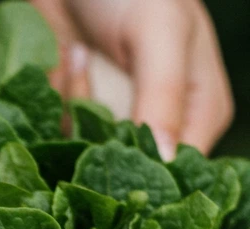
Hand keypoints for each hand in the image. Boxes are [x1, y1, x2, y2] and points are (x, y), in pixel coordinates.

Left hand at [32, 0, 233, 159]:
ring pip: (83, 155)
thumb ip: (164, 94)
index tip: (118, 149)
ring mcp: (107, 127)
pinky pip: (53, 138)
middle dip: (101, 136)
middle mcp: (153, 129)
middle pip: (123, 171)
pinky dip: (53, 102)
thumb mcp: (161, 32)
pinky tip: (68, 57)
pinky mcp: (69, 120)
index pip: (177, 172)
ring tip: (82, 53)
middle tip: (93, 75)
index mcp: (197, 115)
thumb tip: (165, 159)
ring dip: (75, 106)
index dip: (148, 175)